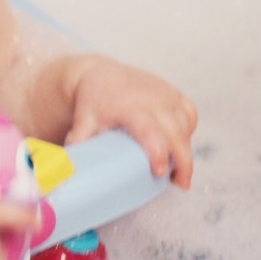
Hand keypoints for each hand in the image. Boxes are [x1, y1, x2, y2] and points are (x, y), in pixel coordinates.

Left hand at [65, 56, 197, 188]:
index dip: (157, 152)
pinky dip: (188, 132)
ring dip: (185, 150)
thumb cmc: (93, 101)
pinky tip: (180, 147)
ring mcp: (166, 94)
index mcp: (129, 105)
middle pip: (176, 133)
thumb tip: (71, 172)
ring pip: (184, 126)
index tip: (159, 172)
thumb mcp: (84, 121)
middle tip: (181, 184)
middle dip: (182, 160)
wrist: (100, 75)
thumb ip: (81, 144)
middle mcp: (152, 98)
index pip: (149, 130)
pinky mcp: (174, 94)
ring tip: (179, 174)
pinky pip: (189, 115)